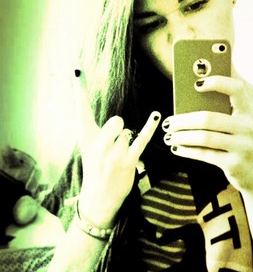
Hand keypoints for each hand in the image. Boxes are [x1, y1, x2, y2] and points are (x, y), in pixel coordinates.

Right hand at [74, 71, 160, 226]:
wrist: (98, 200)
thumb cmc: (97, 172)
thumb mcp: (91, 151)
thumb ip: (101, 135)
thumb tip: (121, 124)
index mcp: (86, 139)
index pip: (82, 110)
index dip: (80, 91)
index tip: (78, 71)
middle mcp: (98, 144)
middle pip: (117, 120)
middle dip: (120, 131)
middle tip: (113, 149)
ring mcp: (113, 153)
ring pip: (129, 133)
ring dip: (128, 143)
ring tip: (119, 160)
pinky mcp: (128, 161)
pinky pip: (142, 139)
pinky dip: (150, 128)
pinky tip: (156, 116)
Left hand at [162, 76, 252, 192]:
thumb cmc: (240, 147)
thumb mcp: (238, 129)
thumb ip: (221, 116)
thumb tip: (186, 107)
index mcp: (248, 114)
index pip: (236, 89)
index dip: (217, 82)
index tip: (196, 84)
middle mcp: (248, 128)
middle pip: (208, 118)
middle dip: (183, 121)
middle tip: (168, 123)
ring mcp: (243, 147)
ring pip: (204, 137)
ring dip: (182, 137)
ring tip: (169, 137)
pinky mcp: (235, 164)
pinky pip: (205, 154)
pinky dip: (187, 151)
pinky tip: (177, 149)